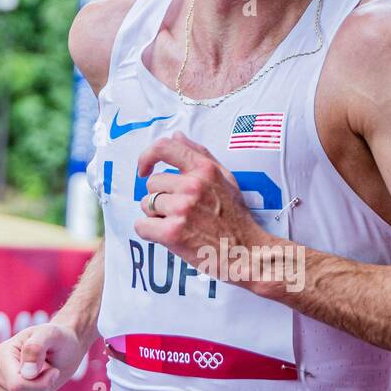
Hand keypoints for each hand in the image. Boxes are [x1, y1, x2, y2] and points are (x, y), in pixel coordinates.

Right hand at [0, 321, 86, 390]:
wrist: (65, 348)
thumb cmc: (58, 339)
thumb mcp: (52, 334)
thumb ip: (36, 347)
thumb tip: (26, 373)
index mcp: (0, 355)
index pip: (16, 386)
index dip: (41, 383)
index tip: (53, 370)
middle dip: (44, 389)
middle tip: (51, 372)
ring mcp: (2, 390)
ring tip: (47, 380)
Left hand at [134, 132, 259, 269]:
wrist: (248, 254)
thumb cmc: (236, 219)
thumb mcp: (226, 179)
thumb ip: (201, 155)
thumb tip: (176, 137)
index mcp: (205, 169)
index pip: (164, 148)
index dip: (147, 157)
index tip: (144, 169)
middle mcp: (192, 185)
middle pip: (152, 184)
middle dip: (161, 198)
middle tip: (181, 212)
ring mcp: (182, 209)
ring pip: (146, 205)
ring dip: (157, 216)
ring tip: (181, 224)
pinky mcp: (172, 232)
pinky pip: (142, 226)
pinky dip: (150, 233)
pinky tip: (170, 237)